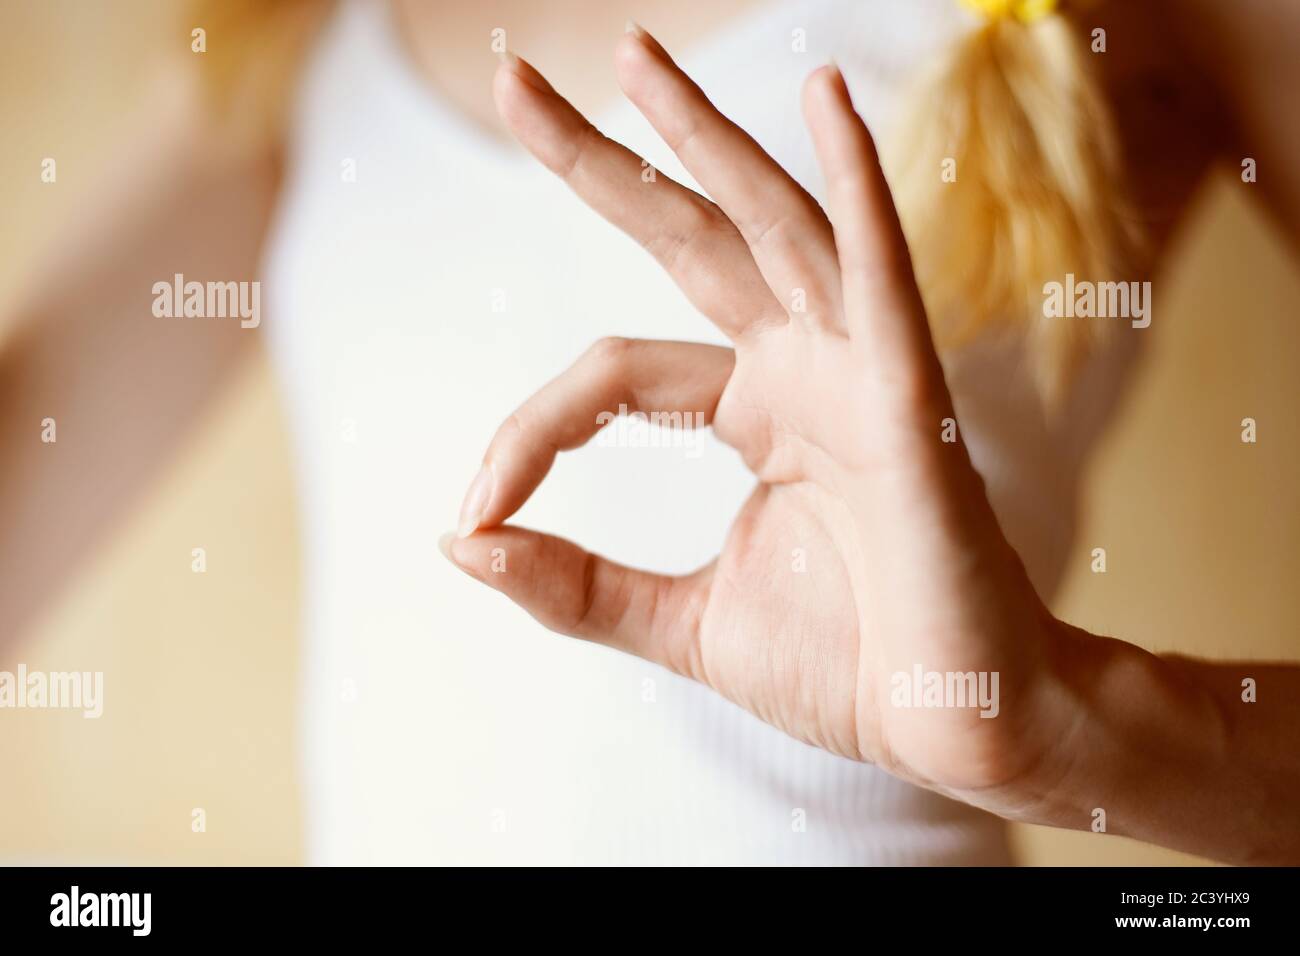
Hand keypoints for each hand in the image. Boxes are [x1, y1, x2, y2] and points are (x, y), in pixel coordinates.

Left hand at [442, 26, 1072, 812]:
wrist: (957, 730)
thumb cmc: (847, 668)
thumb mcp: (681, 623)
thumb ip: (575, 584)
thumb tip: (459, 543)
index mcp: (753, 412)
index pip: (609, 373)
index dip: (528, 430)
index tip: (472, 509)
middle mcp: (802, 370)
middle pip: (688, 238)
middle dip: (605, 160)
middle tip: (519, 83)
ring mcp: (858, 373)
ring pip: (772, 227)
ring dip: (706, 138)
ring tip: (637, 58)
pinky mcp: (910, 403)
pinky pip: (880, 277)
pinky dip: (857, 188)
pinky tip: (826, 100)